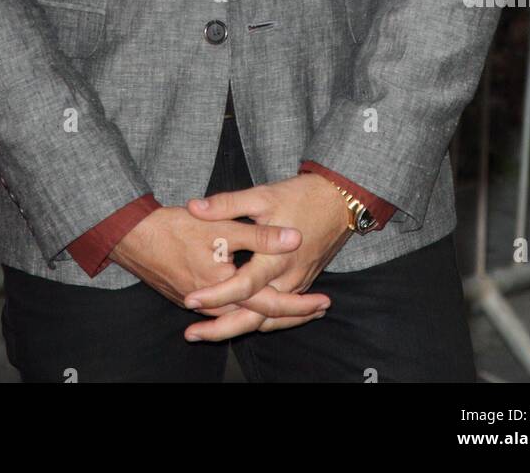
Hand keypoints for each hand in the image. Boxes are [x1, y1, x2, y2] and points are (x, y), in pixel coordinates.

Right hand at [108, 202, 331, 332]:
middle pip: (259, 318)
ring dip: (271, 313)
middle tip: (319, 310)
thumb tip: (294, 238)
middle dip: (291, 315)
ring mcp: (201, 305)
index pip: (269, 303)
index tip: (323, 303)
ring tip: (297, 308)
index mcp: (225, 288)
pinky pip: (227, 312)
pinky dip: (248, 310)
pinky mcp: (192, 298)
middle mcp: (214, 305)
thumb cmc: (175, 228)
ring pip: (243, 317)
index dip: (299, 304)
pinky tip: (257, 302)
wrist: (132, 237)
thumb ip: (259, 236)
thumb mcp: (221, 227)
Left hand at [179, 173, 353, 339]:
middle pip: (255, 316)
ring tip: (209, 333)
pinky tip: (243, 323)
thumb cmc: (300, 196)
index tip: (191, 300)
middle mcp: (288, 277)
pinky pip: (281, 313)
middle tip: (192, 335)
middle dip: (223, 329)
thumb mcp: (262, 195)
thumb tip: (194, 207)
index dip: (216, 295)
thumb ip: (227, 204)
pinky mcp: (303, 284)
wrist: (338, 201)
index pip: (243, 286)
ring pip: (269, 320)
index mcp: (276, 257)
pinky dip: (261, 322)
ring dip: (240, 328)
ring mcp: (298, 284)